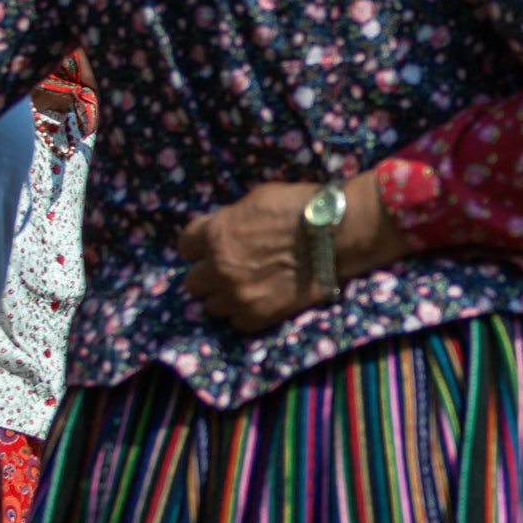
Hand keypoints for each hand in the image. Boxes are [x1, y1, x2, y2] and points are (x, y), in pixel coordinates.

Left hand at [179, 172, 410, 332]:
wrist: (338, 235)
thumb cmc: (301, 208)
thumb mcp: (256, 200)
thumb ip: (230, 220)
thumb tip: (223, 229)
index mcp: (215, 234)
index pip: (184, 246)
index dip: (199, 246)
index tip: (211, 246)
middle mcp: (220, 267)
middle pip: (192, 282)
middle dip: (209, 275)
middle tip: (229, 269)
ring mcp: (239, 295)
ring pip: (212, 306)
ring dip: (226, 297)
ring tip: (247, 288)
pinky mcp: (260, 316)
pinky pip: (237, 323)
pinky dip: (246, 314)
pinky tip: (261, 301)